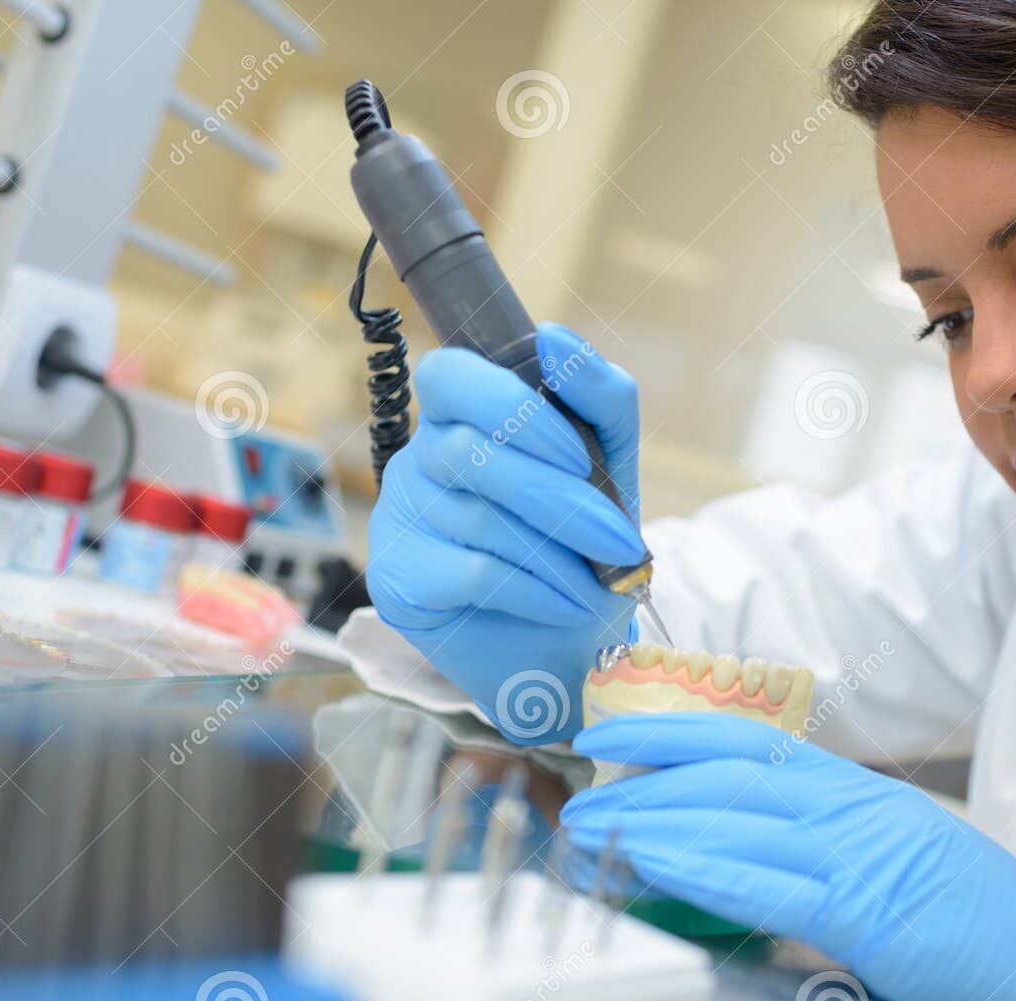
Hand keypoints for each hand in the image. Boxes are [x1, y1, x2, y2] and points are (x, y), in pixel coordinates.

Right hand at [366, 324, 645, 744]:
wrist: (569, 646)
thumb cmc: (581, 544)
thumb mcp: (611, 466)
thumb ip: (600, 398)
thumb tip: (554, 339)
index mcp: (462, 416)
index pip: (449, 376)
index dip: (506, 405)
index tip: (576, 456)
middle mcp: (419, 459)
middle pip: (472, 454)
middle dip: (562, 501)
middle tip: (619, 540)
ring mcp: (399, 519)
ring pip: (478, 517)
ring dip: (558, 554)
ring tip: (600, 583)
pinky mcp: (397, 581)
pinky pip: (470, 571)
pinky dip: (535, 589)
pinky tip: (567, 604)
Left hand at [562, 713, 1015, 1000]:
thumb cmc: (997, 954)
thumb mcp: (907, 884)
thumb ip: (834, 866)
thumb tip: (754, 867)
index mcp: (874, 802)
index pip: (760, 746)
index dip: (682, 733)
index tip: (618, 738)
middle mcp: (869, 811)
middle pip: (736, 772)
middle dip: (650, 775)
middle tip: (578, 789)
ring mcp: (875, 855)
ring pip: (740, 819)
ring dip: (654, 820)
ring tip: (587, 828)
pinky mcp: (878, 913)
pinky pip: (770, 882)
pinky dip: (700, 866)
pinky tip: (647, 859)